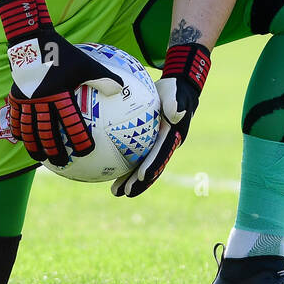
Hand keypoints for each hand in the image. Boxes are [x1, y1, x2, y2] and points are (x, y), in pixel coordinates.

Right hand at [0, 0, 122, 164]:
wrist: (34, 39)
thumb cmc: (63, 53)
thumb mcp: (86, 63)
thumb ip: (104, 77)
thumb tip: (122, 89)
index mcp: (60, 94)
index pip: (70, 122)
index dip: (78, 137)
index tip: (85, 151)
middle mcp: (41, 100)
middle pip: (47, 131)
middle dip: (54, 149)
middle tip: (61, 161)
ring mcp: (26, 99)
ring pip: (29, 128)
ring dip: (34, 144)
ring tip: (39, 157)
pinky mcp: (17, 96)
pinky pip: (16, 116)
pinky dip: (18, 129)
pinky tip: (21, 139)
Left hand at [112, 42, 209, 196]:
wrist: (177, 92)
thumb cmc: (175, 91)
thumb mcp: (177, 93)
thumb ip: (177, 102)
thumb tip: (174, 114)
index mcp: (173, 138)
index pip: (162, 154)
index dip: (154, 166)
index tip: (143, 175)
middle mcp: (165, 147)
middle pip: (152, 168)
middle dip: (140, 182)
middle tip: (125, 193)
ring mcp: (155, 147)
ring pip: (142, 167)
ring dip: (130, 180)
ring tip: (115, 192)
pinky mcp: (146, 143)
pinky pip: (133, 156)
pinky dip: (122, 165)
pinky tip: (106, 172)